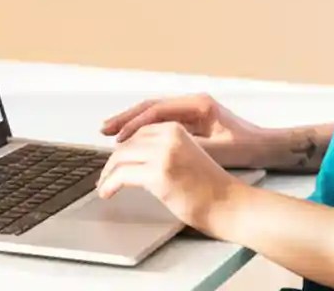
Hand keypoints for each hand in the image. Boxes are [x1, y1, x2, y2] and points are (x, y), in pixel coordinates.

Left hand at [96, 121, 246, 233]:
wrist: (229, 204)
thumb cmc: (210, 188)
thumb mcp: (185, 157)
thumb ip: (163, 151)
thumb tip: (134, 159)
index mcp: (176, 129)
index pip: (138, 133)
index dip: (122, 148)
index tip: (111, 161)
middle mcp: (169, 136)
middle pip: (127, 144)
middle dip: (112, 162)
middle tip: (104, 176)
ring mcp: (163, 154)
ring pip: (120, 158)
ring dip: (107, 174)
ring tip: (103, 186)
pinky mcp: (158, 174)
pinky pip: (121, 176)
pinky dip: (109, 184)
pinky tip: (107, 192)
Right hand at [100, 93, 266, 167]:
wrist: (267, 146)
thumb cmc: (247, 147)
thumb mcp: (218, 149)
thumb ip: (190, 146)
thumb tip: (162, 149)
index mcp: (198, 104)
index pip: (158, 109)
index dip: (136, 123)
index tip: (120, 136)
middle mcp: (192, 102)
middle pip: (151, 106)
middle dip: (126, 118)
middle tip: (105, 130)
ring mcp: (190, 110)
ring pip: (154, 113)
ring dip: (132, 122)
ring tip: (111, 132)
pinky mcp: (191, 120)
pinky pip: (161, 121)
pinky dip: (144, 129)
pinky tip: (131, 139)